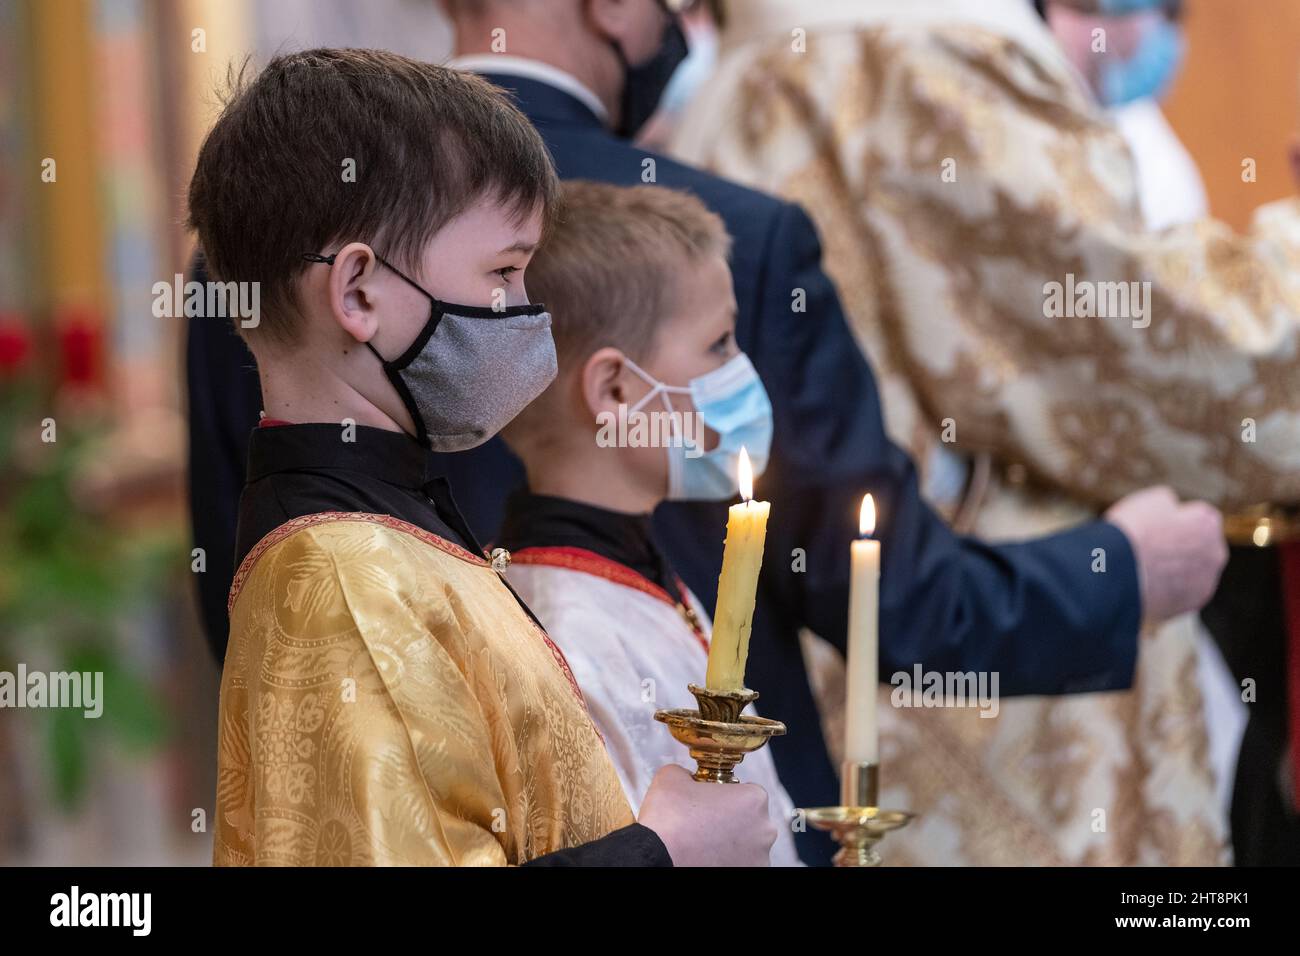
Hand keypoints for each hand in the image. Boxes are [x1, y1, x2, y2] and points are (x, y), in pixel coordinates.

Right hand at [637, 764, 775, 865]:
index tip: (709, 802)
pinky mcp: (749, 875)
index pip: (745, 791)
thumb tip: (687, 777)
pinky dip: (726, 861)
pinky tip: (705, 858)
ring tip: (702, 844)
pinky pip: (740, 863)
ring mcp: (760, 858)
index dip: (724, 795)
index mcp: (754, 799)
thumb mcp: (671, 777)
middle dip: (730, 820)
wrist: (659, 860)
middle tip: (704, 823)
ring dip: (730, 843)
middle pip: (750, 819)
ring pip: (746, 845)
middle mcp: (765, 830)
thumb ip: (686, 771)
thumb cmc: (670, 820)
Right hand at [1105, 485, 1226, 624]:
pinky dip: (1168, 590)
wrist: (1117, 574)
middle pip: (1199, 546)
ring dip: (1175, 570)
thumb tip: (1171, 508)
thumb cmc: (1132, 534)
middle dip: (1180, 547)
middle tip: (1150, 548)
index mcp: (1208, 522)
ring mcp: (1207, 581)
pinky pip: (1182, 593)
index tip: (1156, 526)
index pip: (1198, 516)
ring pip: (1192, 572)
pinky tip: (1146, 585)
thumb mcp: (1149, 500)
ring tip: (1144, 569)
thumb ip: (1169, 503)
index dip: (1175, 520)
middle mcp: (1216, 552)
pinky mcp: (1192, 604)